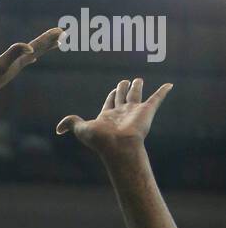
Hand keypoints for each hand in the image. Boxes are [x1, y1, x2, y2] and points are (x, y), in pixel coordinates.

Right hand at [0, 27, 62, 106]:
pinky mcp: (5, 71)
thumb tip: (32, 50)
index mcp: (18, 62)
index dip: (48, 38)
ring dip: (43, 48)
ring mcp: (12, 68)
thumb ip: (14, 53)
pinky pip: (22, 60)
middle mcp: (18, 65)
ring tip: (55, 43)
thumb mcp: (0, 63)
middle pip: (38, 50)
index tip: (61, 31)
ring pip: (32, 55)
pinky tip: (32, 57)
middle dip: (50, 42)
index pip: (36, 47)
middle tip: (64, 34)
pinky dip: (29, 56)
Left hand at [56, 77, 172, 152]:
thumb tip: (57, 130)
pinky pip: (157, 98)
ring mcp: (135, 111)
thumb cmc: (101, 140)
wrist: (119, 147)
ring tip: (138, 80)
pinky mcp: (147, 111)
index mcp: (108, 116)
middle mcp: (122, 113)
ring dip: (137, 86)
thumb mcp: (81, 128)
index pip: (110, 102)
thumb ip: (70, 124)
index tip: (113, 90)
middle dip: (122, 88)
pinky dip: (164, 91)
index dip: (111, 96)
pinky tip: (169, 85)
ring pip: (136, 94)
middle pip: (122, 96)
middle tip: (124, 82)